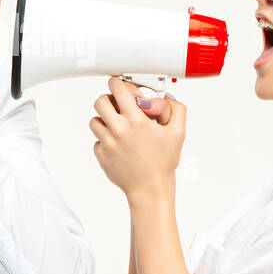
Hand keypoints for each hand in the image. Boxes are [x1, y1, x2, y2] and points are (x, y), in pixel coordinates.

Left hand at [90, 76, 186, 200]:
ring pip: (95, 120)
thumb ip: (176, 109)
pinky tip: (119, 145)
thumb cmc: (163, 162)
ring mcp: (107, 142)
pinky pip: (97, 139)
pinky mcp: (101, 154)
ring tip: (119, 126)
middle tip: (119, 107)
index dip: (120, 84)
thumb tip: (166, 97)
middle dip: (110, 100)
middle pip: (100, 101)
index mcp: (136, 120)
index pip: (117, 88)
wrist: (150, 189)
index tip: (122, 88)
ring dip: (105, 120)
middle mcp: (118, 129)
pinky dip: (105, 139)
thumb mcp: (178, 133)